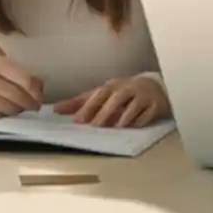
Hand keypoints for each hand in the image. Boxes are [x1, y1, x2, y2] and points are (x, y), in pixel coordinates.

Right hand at [0, 57, 43, 120]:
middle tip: (34, 107)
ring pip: (11, 108)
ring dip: (19, 111)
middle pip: (19, 95)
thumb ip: (15, 73)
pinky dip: (5, 116)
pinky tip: (4, 112)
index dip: (36, 91)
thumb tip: (41, 85)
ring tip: (19, 109)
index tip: (40, 97)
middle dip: (30, 104)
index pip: (25, 79)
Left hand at [54, 75, 169, 127]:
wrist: (155, 88)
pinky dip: (140, 120)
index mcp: (113, 86)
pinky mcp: (156, 105)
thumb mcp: (103, 94)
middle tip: (95, 125)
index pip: (99, 94)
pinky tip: (133, 126)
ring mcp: (144, 96)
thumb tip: (57, 109)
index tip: (78, 120)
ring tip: (116, 126)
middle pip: (116, 98)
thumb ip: (81, 102)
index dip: (88, 106)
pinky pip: (148, 113)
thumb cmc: (124, 92)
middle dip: (105, 112)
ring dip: (124, 116)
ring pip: (134, 105)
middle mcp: (128, 88)